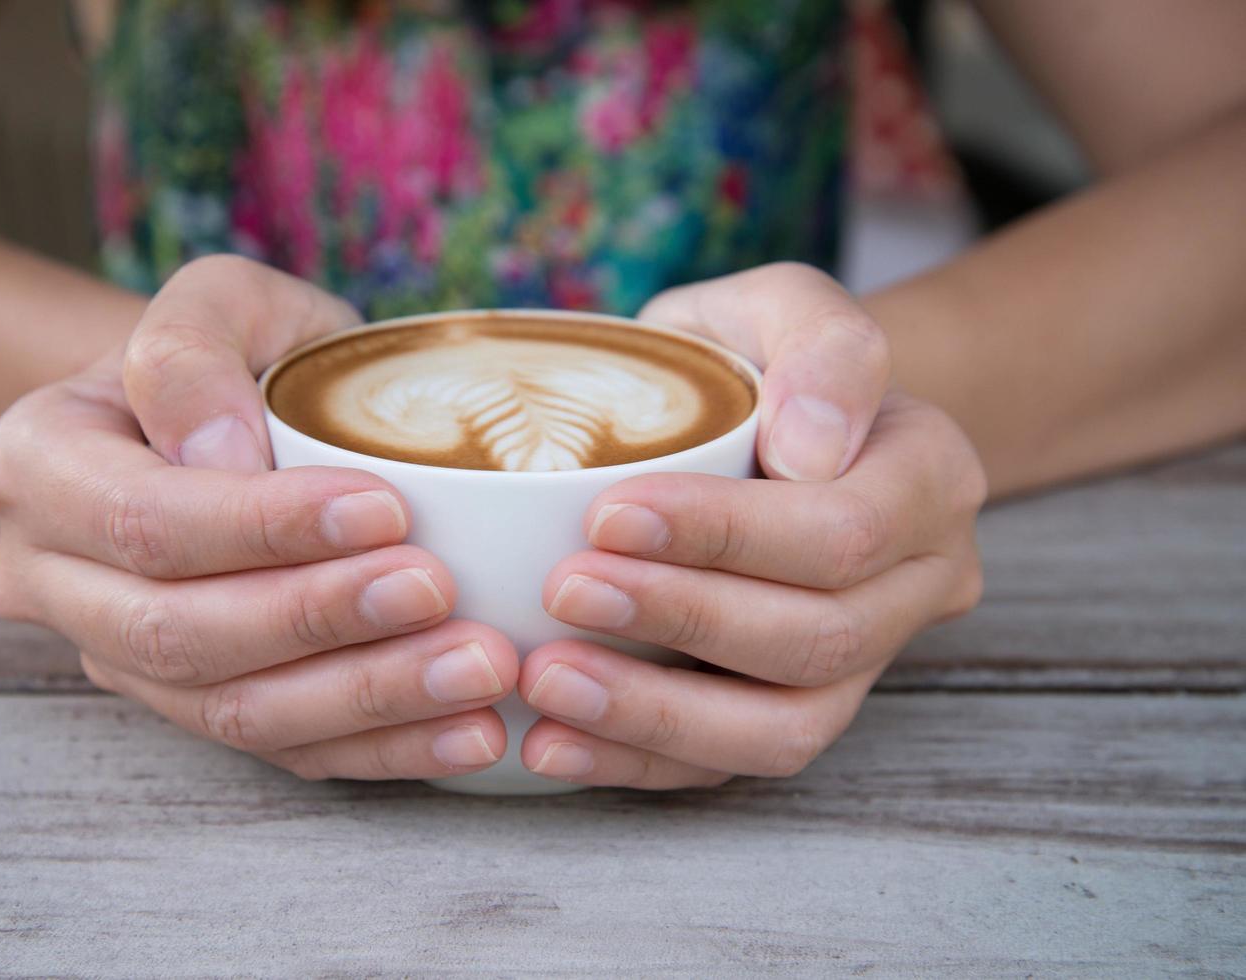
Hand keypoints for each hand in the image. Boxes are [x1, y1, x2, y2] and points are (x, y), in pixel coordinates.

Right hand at [0, 257, 515, 779]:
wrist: (232, 418)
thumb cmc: (236, 350)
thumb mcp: (218, 300)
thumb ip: (193, 350)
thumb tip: (223, 452)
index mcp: (39, 467)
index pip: (144, 519)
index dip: (262, 526)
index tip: (385, 508)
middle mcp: (53, 581)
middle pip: (178, 633)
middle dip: (317, 621)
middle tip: (437, 592)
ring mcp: (121, 660)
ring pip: (231, 712)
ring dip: (364, 700)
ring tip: (478, 671)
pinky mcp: (197, 709)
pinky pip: (283, 752)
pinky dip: (384, 750)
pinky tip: (470, 733)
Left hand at [518, 264, 986, 788]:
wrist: (754, 421)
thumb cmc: (755, 356)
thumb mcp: (782, 302)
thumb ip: (822, 341)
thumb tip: (812, 448)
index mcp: (930, 477)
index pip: (846, 530)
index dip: (726, 535)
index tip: (606, 514)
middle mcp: (922, 582)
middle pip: (817, 638)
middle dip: (682, 621)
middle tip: (563, 590)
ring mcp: (866, 661)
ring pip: (788, 729)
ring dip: (657, 715)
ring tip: (545, 683)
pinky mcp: (799, 710)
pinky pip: (734, 764)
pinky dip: (640, 761)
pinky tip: (554, 742)